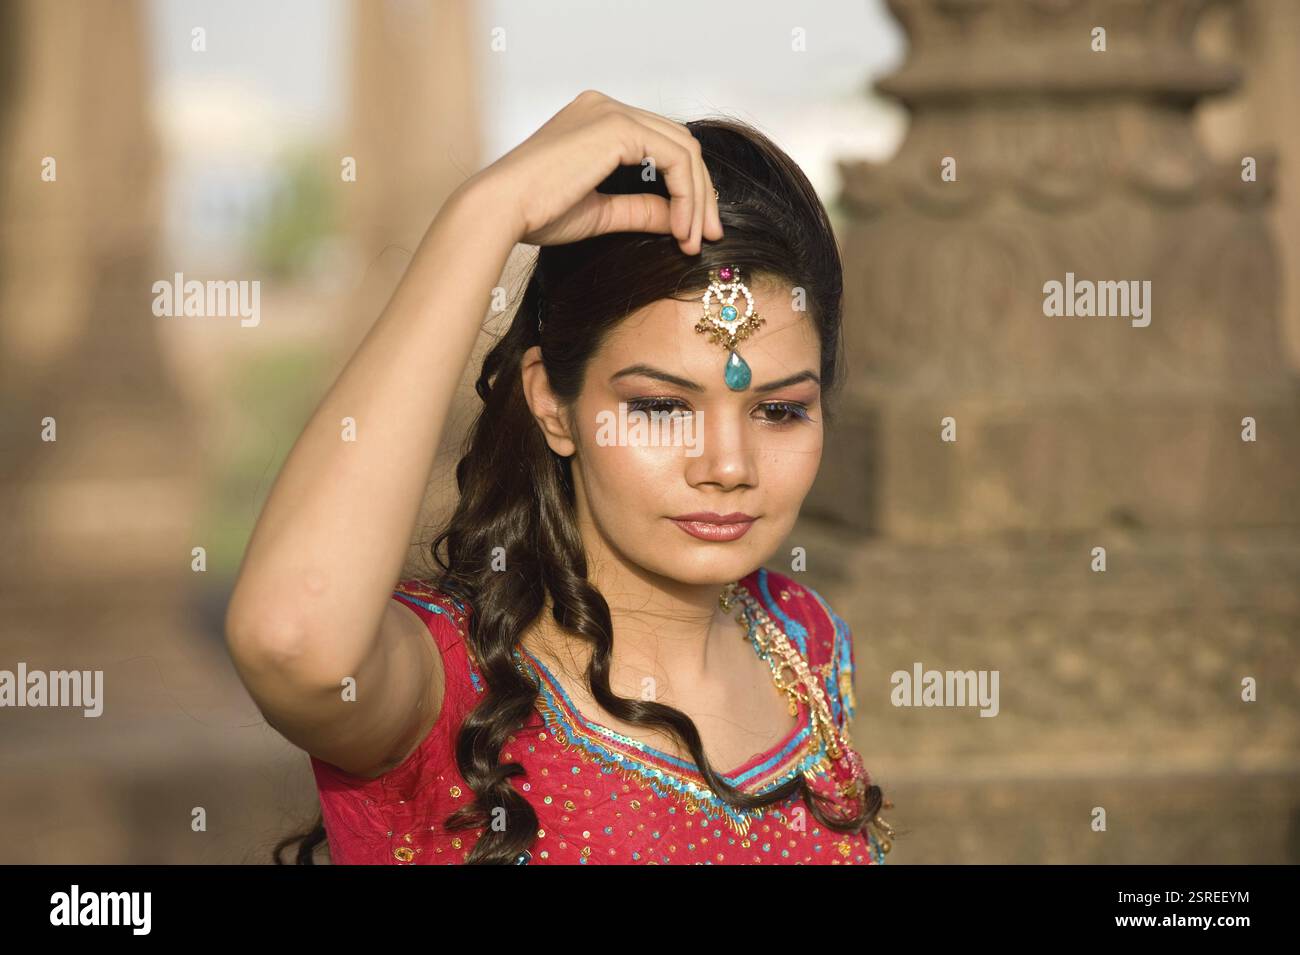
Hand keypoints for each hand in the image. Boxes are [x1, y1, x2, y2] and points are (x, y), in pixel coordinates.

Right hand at [466, 89, 723, 254]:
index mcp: (596, 120)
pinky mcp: (618, 127)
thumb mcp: (600, 212)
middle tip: (708, 236)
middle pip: (679, 144)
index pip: (661, 146)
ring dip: (697, 198)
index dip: (686, 189)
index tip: (693, 231)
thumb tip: (676, 219)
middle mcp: (606, 107)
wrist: (501, 210)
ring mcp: (612, 112)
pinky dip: (686, 195)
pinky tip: (681, 228)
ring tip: (694, 239)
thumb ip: (640, 209)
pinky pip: (676, 158)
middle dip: (701, 193)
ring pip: (684, 150)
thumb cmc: (534, 212)